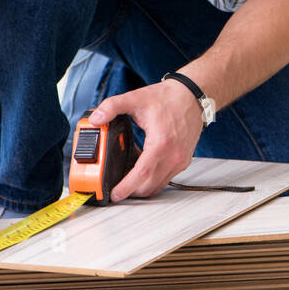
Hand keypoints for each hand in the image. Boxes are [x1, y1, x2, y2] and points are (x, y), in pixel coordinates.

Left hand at [88, 80, 204, 200]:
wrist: (192, 95)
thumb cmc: (169, 98)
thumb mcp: (135, 99)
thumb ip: (111, 107)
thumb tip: (96, 119)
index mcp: (161, 143)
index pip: (141, 174)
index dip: (126, 187)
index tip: (115, 194)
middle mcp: (173, 155)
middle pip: (149, 186)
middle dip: (131, 192)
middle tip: (117, 189)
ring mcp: (180, 160)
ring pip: (158, 185)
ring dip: (142, 187)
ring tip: (129, 180)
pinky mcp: (184, 160)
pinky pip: (166, 178)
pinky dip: (153, 179)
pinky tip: (144, 168)